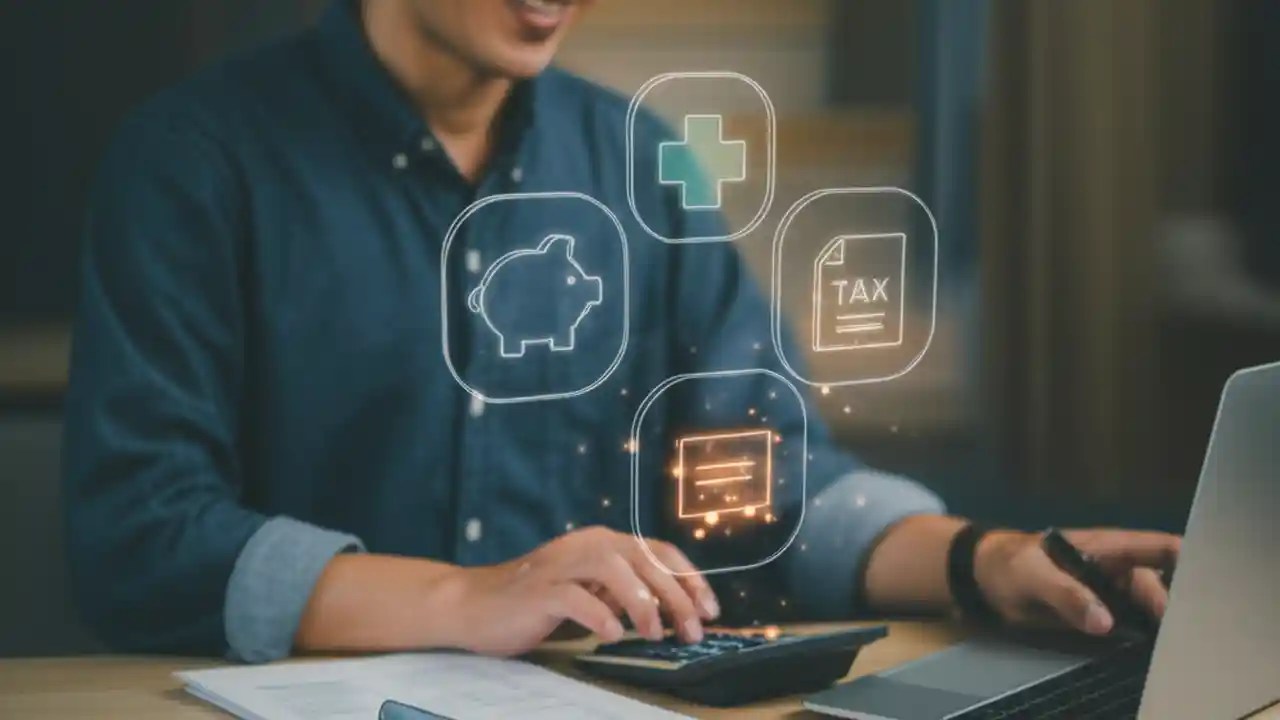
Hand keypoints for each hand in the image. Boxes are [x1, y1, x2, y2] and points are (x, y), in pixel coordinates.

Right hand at [442, 526, 719, 656]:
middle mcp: (588, 545)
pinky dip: (599, 615)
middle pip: (645, 561)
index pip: (659, 552)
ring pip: (615, 570)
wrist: (474, 605)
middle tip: (692, 632)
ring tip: (652, 634)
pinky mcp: (539, 589)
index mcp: (604, 543)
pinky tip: (611, 636)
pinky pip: (576, 597)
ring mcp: (562, 564)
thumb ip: (625, 595)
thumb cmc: (537, 604)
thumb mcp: (591, 594)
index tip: (710, 611)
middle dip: (676, 597)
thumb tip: (674, 613)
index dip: (690, 579)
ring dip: (642, 602)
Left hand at [973, 528, 1179, 634]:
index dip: (1192, 560)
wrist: (982, 579)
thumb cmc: (1008, 564)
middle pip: (1160, 587)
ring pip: (1149, 609)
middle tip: (1190, 634)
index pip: (1160, 547)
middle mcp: (1116, 568)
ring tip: (1178, 647)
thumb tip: (1105, 622)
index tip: (1212, 585)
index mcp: (1107, 547)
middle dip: (1179, 605)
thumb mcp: (1031, 575)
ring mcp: (1109, 592)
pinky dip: (1143, 637)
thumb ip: (1066, 594)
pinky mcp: (1099, 615)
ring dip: (1162, 625)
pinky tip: (1154, 654)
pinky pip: (1129, 626)